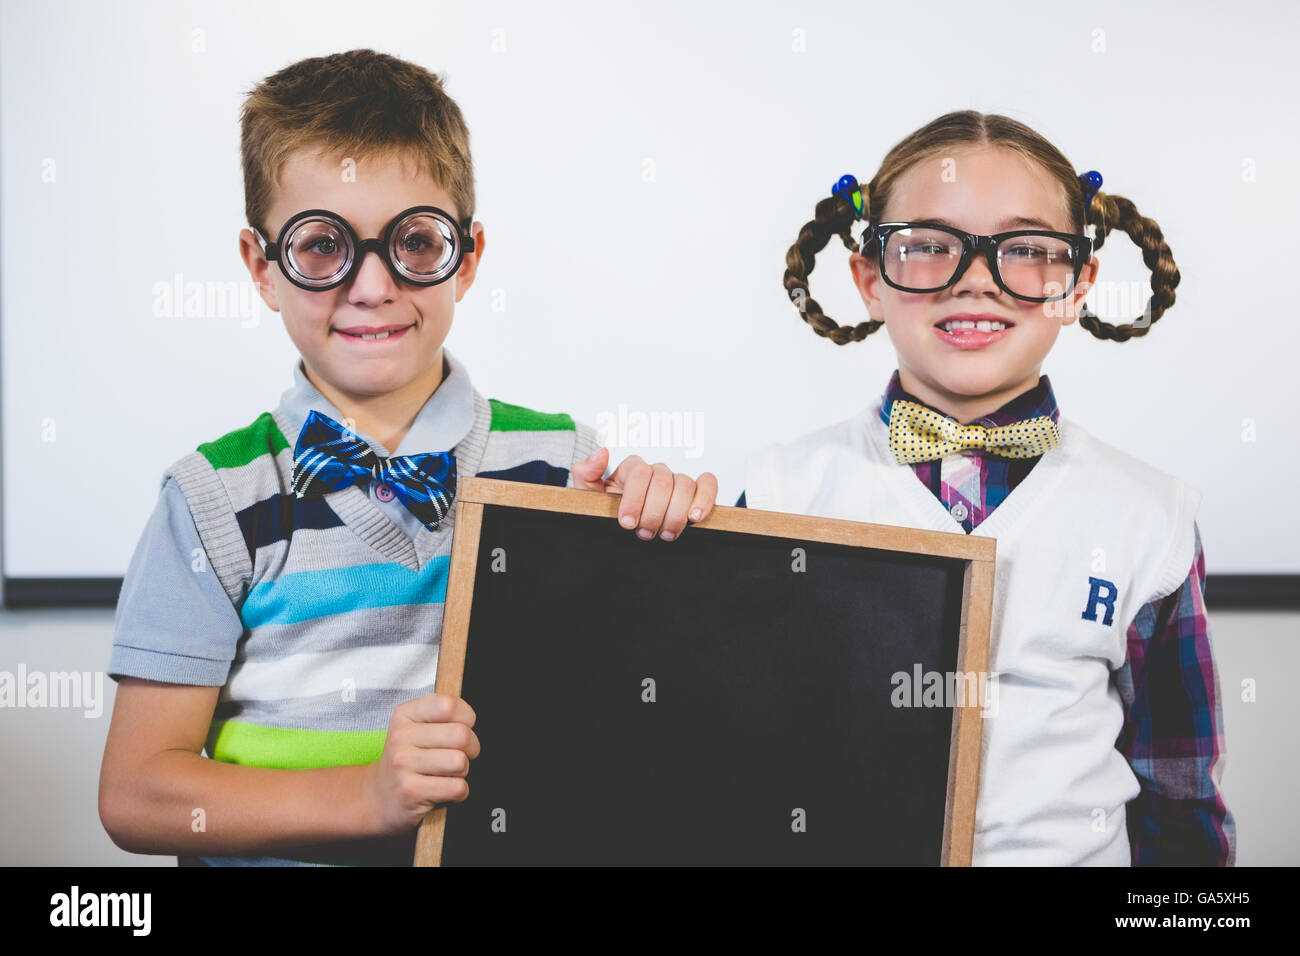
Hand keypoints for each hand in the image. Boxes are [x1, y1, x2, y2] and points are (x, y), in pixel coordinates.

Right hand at [361, 692, 480, 834]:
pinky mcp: (410, 791)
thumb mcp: (417, 727)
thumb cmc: (408, 759)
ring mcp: (403, 764)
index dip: (467, 717)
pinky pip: (457, 788)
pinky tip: (442, 790)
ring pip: (460, 762)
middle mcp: (401, 736)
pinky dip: (459, 792)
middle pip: (461, 735)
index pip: (449, 704)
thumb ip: (444, 715)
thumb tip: (469, 718)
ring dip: (462, 772)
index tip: (461, 727)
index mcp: (405, 714)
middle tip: (459, 755)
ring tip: (446, 773)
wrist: (378, 796)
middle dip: (471, 748)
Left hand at [572, 447, 717, 541]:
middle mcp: (656, 471)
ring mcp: (677, 481)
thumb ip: (587, 473)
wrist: (623, 525)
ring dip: (676, 513)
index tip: (627, 523)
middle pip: (663, 482)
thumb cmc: (605, 509)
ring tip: (665, 534)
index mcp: (632, 469)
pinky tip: (695, 517)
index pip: (639, 473)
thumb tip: (603, 452)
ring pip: (685, 486)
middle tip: (644, 533)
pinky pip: (708, 484)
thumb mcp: (587, 494)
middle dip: (654, 512)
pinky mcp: (696, 492)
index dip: (634, 499)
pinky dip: (706, 498)